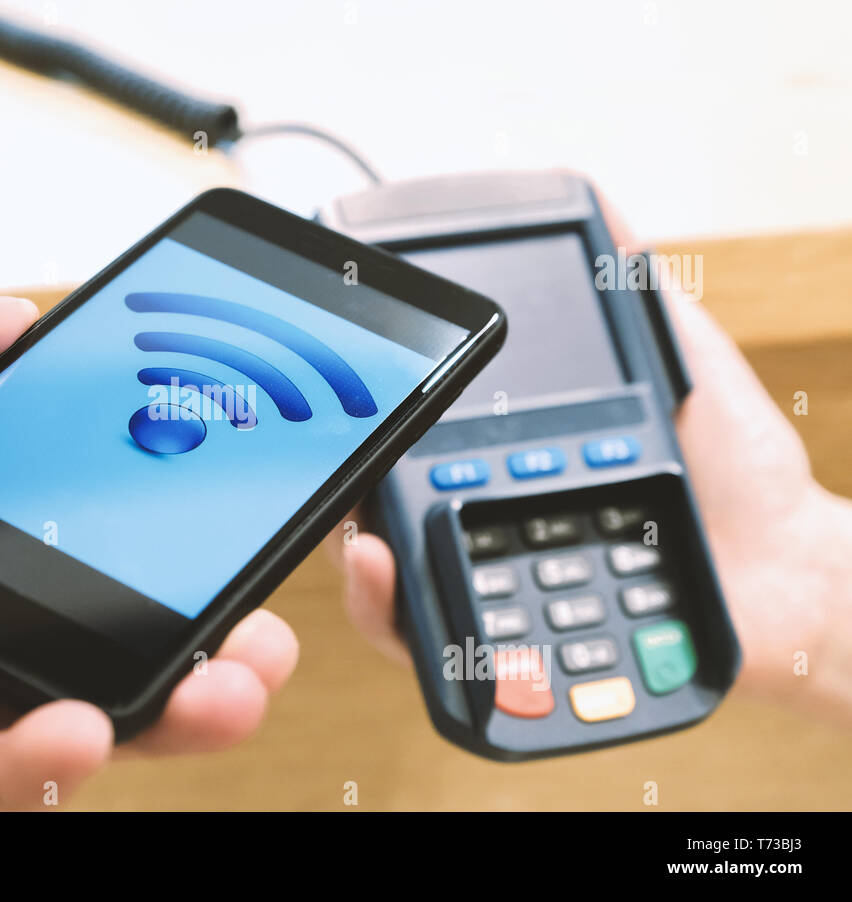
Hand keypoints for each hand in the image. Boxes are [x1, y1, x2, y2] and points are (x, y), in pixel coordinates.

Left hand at [0, 280, 298, 809]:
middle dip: (182, 629)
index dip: (140, 519)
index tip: (209, 511)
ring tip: (229, 688)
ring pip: (56, 712)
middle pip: (76, 625)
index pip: (57, 519)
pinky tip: (90, 727)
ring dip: (156, 705)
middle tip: (256, 625)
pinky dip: (46, 760)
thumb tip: (19, 316)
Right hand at [328, 262, 851, 722]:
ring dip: (357, 560)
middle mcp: (488, 519)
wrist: (789, 570)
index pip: (416, 439)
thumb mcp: (684, 367)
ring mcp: (494, 585)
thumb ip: (638, 297)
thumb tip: (600, 207)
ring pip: (389, 581)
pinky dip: (392, 618)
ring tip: (364, 537)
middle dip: (344, 492)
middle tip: (344, 471)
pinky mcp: (508, 649)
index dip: (370, 423)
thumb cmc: (741, 477)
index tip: (350, 394)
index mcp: (511, 456)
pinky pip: (429, 646)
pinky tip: (389, 572)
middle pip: (382, 510)